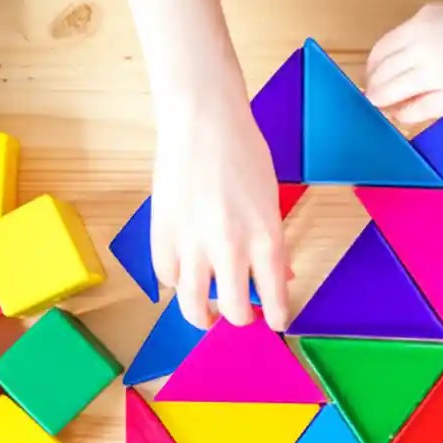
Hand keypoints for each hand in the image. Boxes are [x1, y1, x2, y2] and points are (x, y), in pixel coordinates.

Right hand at [149, 91, 288, 330]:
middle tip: (240, 315)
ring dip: (202, 316)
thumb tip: (279, 275)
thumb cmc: (242, 152)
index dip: (275, 316)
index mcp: (265, 237)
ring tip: (206, 315)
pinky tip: (183, 277)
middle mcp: (230, 248)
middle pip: (233, 310)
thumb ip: (273, 242)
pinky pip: (167, 278)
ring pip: (193, 305)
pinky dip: (176, 282)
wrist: (202, 120)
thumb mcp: (271, 198)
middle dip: (240, 319)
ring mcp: (192, 244)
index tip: (274, 322)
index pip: (273, 296)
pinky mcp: (162, 234)